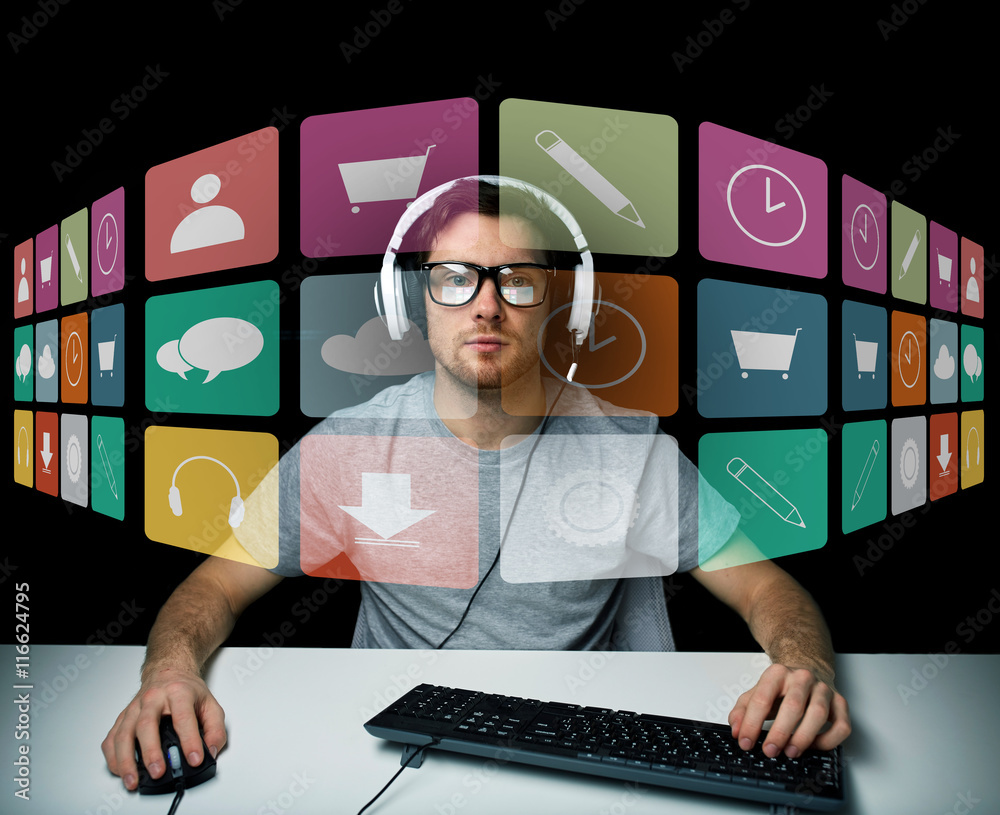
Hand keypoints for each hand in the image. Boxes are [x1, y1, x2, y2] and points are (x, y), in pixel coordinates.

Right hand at [101, 667, 226, 790]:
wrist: (168, 671)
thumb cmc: (187, 690)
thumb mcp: (210, 704)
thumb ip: (216, 729)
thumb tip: (211, 751)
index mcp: (178, 692)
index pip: (183, 718)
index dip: (190, 740)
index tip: (194, 759)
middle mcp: (153, 698)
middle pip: (146, 725)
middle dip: (151, 752)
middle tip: (158, 772)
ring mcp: (135, 708)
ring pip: (123, 734)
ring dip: (126, 760)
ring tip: (133, 780)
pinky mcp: (122, 718)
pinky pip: (112, 739)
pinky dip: (113, 758)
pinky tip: (120, 770)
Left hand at [728, 663, 849, 757]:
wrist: (806, 667)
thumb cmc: (781, 686)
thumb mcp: (757, 692)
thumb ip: (742, 710)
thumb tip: (737, 731)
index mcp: (777, 673)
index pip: (762, 698)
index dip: (752, 723)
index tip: (745, 741)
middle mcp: (802, 678)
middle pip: (793, 706)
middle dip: (780, 732)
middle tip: (770, 750)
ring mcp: (823, 689)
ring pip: (819, 714)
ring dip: (804, 737)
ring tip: (790, 752)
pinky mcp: (840, 702)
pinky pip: (841, 725)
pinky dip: (829, 740)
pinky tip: (814, 746)